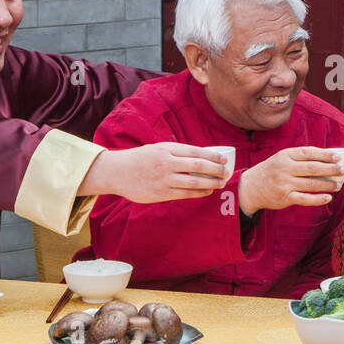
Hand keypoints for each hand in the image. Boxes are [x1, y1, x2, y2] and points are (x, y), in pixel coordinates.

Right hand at [80, 142, 230, 202]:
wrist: (117, 172)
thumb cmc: (141, 159)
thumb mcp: (158, 148)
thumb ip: (177, 152)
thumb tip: (202, 156)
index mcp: (167, 149)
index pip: (196, 152)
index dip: (213, 157)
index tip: (224, 160)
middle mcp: (167, 163)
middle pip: (199, 166)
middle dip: (216, 170)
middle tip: (226, 172)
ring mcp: (164, 179)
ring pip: (194, 182)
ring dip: (211, 183)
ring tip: (221, 183)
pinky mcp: (161, 193)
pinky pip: (185, 194)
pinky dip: (199, 193)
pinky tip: (207, 191)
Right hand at [238, 146, 343, 214]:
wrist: (250, 187)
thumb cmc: (271, 171)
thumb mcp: (281, 158)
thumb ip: (299, 157)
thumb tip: (325, 157)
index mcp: (285, 155)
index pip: (308, 153)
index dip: (325, 155)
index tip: (337, 157)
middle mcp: (285, 168)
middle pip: (312, 168)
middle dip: (330, 169)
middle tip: (342, 171)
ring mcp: (284, 183)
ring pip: (311, 184)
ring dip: (327, 185)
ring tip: (338, 185)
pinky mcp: (284, 198)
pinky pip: (305, 199)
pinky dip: (318, 199)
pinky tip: (328, 198)